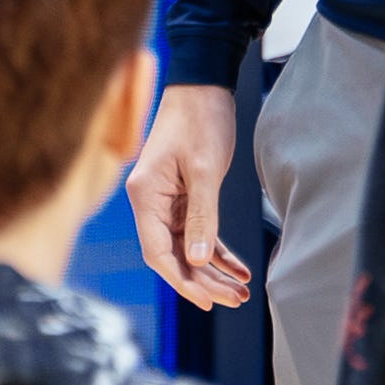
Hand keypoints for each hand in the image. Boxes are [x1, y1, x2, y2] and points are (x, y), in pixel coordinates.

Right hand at [126, 85, 251, 310]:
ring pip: (187, 248)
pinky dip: (217, 251)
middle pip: (172, 255)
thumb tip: (200, 261)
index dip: (181, 279)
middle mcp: (150, 202)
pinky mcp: (182, 195)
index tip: (207, 300)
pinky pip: (198, 232)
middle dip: (202, 281)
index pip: (157, 251)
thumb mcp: (204, 169)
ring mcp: (165, 200)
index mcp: (145, 195)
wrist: (204, 84)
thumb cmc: (200, 118)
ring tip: (240, 291)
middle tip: (234, 299)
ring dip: (212, 270)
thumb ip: (202, 217)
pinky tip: (238, 268)